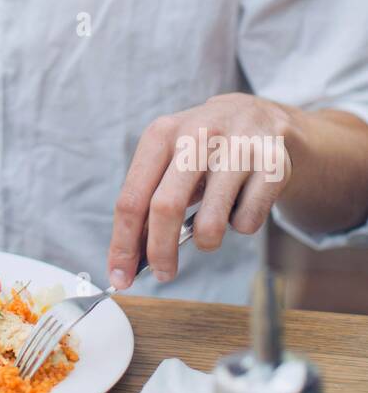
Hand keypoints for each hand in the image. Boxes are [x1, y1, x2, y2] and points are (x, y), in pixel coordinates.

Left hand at [107, 94, 292, 288]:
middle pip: (165, 208)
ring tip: (210, 227)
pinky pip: (248, 221)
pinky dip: (241, 225)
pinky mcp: (272, 164)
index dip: (123, 244)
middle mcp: (196, 136)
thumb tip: (128, 257)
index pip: (131, 199)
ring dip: (207, 241)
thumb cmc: (202, 148)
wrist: (258, 116)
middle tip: (163, 274)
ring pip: (211, 223)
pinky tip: (242, 201)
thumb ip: (147, 201)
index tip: (120, 277)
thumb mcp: (169, 158)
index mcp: (161, 134)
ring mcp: (237, 148)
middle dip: (160, 252)